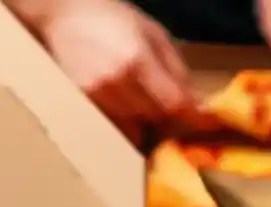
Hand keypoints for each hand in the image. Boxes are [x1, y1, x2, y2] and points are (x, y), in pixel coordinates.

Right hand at [40, 0, 193, 138]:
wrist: (63, 15)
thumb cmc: (114, 19)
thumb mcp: (153, 35)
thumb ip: (176, 71)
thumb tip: (199, 106)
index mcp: (137, 60)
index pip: (174, 103)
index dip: (193, 116)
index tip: (207, 121)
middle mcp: (115, 82)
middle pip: (155, 118)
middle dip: (166, 114)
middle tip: (167, 101)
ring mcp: (94, 96)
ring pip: (133, 128)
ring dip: (143, 120)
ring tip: (139, 98)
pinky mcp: (80, 105)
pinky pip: (112, 127)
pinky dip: (123, 121)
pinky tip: (121, 102)